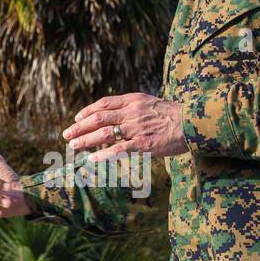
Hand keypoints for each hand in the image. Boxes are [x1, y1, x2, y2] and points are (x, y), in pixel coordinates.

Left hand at [62, 92, 186, 159]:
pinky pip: (118, 150)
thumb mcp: (151, 104)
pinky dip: (103, 155)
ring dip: (86, 140)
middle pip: (98, 118)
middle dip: (80, 127)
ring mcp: (136, 128)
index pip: (104, 103)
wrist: (193, 122)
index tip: (77, 118)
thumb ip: (134, 108)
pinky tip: (92, 160)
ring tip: (73, 146)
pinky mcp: (142, 144)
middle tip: (67, 135)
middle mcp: (131, 112)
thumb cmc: (174, 115)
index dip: (87, 111)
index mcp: (133, 100)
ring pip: (104, 133)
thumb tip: (118, 116)